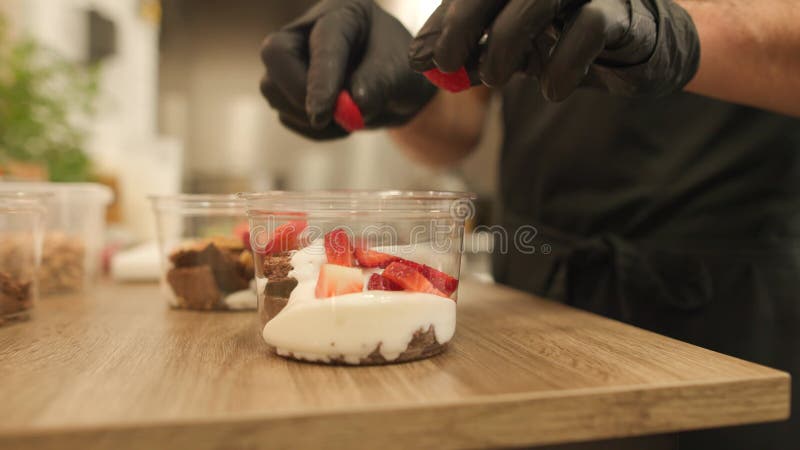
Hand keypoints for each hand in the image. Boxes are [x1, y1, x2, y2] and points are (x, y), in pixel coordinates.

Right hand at [260, 0, 436, 139]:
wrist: (396, 88)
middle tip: (325, 118)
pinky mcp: (287, 90)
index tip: (322, 113)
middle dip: (297, 92)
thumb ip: (380, 85)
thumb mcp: (402, 74)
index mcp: (343, 15)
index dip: (320, 78)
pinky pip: (286, 116)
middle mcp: (309, 32)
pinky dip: (314, 131)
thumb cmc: (401, 70)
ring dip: (308, 117)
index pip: (323, 42)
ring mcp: (292, 61)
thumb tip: (355, 105)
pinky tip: (340, 123)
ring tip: (349, 117)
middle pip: (276, 54)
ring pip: (273, 89)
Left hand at [408, 0, 699, 99]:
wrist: (640, 48)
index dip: (445, 21)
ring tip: (496, 79)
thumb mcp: (513, 49)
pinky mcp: (621, 10)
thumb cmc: (567, 41)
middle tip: (448, 63)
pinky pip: (589, 27)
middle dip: (464, 23)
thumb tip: (421, 61)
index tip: (423, 58)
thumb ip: (472, 52)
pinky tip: (552, 90)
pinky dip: (562, 65)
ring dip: (507, 42)